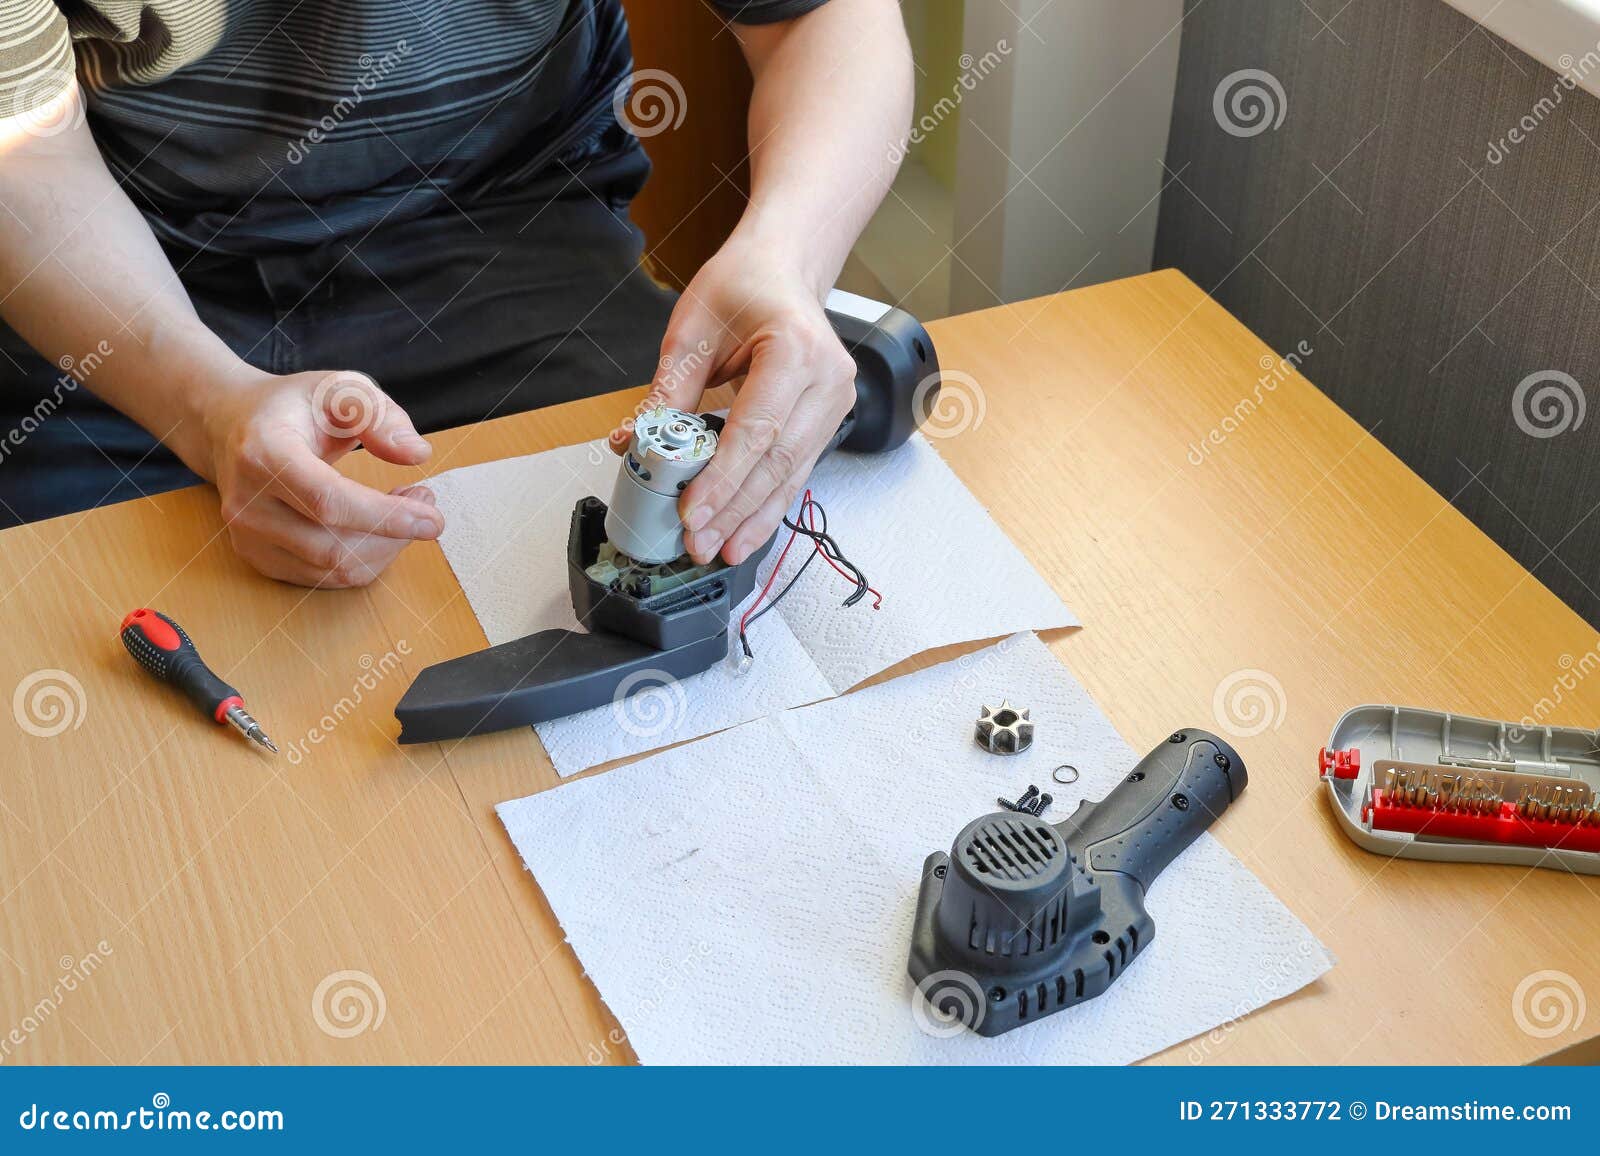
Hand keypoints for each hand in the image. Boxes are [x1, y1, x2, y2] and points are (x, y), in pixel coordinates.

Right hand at [193, 369, 442, 586]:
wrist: (231, 425)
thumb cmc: (292, 406)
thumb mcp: (339, 388)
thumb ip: (379, 415)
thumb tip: (416, 453)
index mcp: (263, 454)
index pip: (328, 501)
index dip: (385, 518)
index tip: (433, 520)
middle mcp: (247, 502)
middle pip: (334, 546)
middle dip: (394, 533)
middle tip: (426, 502)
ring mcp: (247, 535)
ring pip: (334, 569)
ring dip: (385, 548)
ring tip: (407, 510)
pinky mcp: (258, 557)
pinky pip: (325, 578)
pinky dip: (364, 559)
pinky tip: (378, 529)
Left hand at [609, 234, 855, 565]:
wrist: (782, 268)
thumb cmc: (741, 287)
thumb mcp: (692, 329)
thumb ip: (669, 391)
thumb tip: (634, 445)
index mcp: (796, 348)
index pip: (756, 429)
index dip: (723, 478)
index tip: (693, 513)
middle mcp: (827, 379)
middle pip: (777, 461)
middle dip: (735, 509)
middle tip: (699, 543)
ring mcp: (835, 402)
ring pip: (792, 474)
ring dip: (754, 517)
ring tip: (722, 549)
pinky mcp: (829, 420)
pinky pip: (797, 470)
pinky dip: (769, 503)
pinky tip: (746, 530)